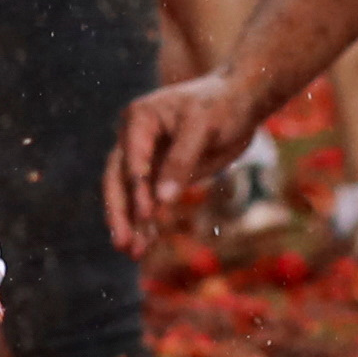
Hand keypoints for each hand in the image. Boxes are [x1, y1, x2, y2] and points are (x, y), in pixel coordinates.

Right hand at [106, 74, 263, 253]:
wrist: (238, 103)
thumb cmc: (220, 107)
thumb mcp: (203, 129)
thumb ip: (182, 162)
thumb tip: (162, 199)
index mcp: (139, 119)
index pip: (132, 158)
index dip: (137, 187)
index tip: (147, 214)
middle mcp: (134, 138)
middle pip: (119, 179)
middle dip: (121, 212)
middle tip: (123, 243)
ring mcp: (145, 157)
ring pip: (130, 193)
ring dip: (131, 222)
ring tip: (133, 253)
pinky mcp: (159, 173)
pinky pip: (149, 199)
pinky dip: (147, 221)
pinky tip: (146, 244)